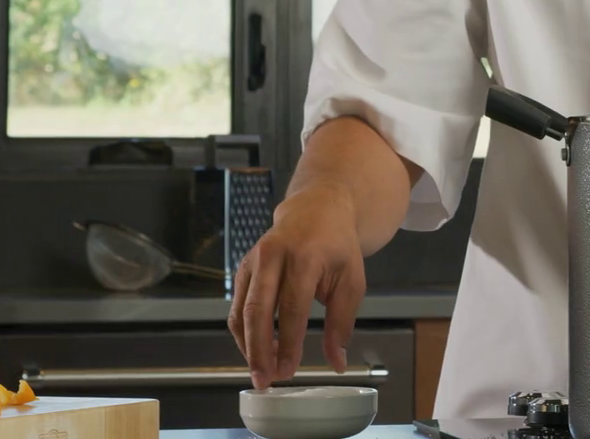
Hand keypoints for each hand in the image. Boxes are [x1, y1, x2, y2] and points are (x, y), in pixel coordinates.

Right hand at [228, 184, 367, 388]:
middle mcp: (273, 256)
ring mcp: (253, 260)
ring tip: (260, 372)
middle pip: (258, 310)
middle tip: (264, 381)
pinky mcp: (243, 268)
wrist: (317, 209)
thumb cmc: (337, 247)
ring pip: (241, 310)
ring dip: (247, 346)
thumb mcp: (352, 281)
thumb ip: (342, 323)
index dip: (288, 343)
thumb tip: (337, 363)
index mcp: (304, 256)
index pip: (293, 307)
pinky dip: (242, 332)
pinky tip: (255, 350)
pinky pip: (237, 305)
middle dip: (259, 350)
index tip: (289, 371)